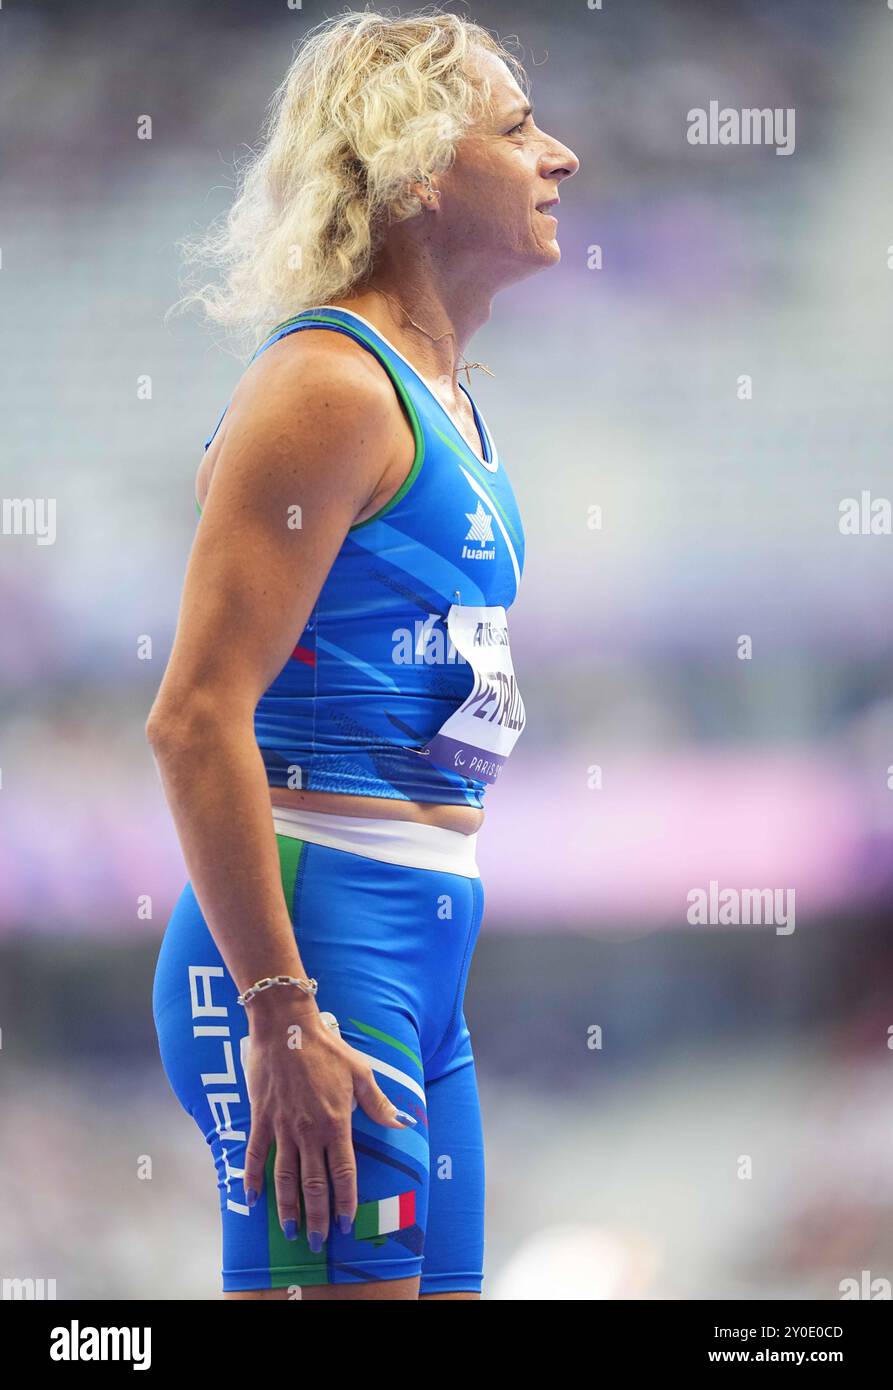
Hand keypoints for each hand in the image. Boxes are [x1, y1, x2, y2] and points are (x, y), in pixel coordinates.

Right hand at [241, 994, 414, 1248]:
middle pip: (314, 1183)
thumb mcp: (361, 1072)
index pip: (343, 1172)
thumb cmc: (327, 1047)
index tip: (346, 1224)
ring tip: (290, 1230)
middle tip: (316, 1241)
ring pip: (285, 1176)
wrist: (286, 1027)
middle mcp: (309, 1131)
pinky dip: (252, 1178)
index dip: (345, 1201)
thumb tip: (403, 1123)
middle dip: (316, 1216)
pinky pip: (255, 1154)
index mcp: (336, 1122)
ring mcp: (283, 1127)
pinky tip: (251, 1198)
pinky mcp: (261, 1118)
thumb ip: (378, 1103)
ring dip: (288, 1206)